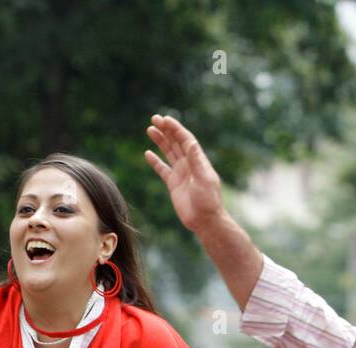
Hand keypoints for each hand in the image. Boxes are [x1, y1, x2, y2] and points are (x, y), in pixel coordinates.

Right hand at [145, 114, 226, 234]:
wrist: (204, 220)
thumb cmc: (208, 200)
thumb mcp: (203, 179)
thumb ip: (196, 161)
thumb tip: (191, 143)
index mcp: (198, 160)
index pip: (185, 139)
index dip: (175, 129)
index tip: (164, 119)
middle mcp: (189, 164)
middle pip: (176, 142)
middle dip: (166, 130)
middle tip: (154, 119)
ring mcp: (181, 173)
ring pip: (168, 152)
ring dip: (160, 141)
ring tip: (149, 129)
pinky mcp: (173, 184)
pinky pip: (162, 169)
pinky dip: (155, 161)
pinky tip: (147, 153)